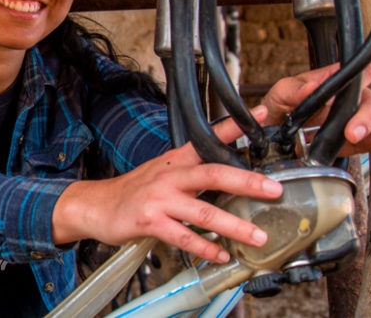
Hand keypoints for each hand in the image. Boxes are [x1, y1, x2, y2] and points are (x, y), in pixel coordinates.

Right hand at [52, 114, 281, 262]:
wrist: (96, 205)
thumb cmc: (134, 191)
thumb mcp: (163, 171)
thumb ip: (194, 173)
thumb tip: (232, 179)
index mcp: (176, 160)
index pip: (208, 138)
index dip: (234, 126)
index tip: (261, 115)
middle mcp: (170, 176)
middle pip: (213, 173)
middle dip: (247, 181)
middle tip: (274, 189)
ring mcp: (159, 199)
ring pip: (203, 211)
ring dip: (234, 225)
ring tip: (257, 236)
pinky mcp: (149, 221)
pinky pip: (183, 236)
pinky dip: (205, 248)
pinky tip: (221, 255)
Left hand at [257, 64, 370, 167]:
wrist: (279, 131)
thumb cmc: (285, 106)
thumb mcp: (282, 94)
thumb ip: (295, 90)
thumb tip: (311, 87)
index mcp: (336, 85)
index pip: (357, 76)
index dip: (362, 78)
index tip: (365, 81)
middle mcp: (353, 101)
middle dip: (367, 119)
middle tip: (354, 133)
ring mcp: (360, 123)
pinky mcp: (363, 142)